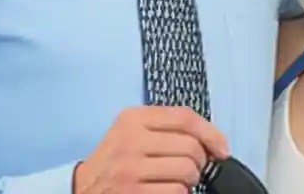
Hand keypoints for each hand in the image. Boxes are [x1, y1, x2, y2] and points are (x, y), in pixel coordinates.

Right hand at [72, 106, 229, 193]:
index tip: (222, 149)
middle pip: (190, 147)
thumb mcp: (132, 131)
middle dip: (200, 162)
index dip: (211, 133)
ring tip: (178, 180)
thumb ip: (166, 127)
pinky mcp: (132, 193)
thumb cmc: (116, 159)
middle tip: (192, 168)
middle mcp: (130, 140)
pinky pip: (177, 192)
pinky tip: (168, 191)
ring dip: (190, 180)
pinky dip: (180, 193)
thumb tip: (213, 141)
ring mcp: (130, 169)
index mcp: (133, 118)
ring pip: (187, 171)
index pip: (185, 117)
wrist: (82, 188)